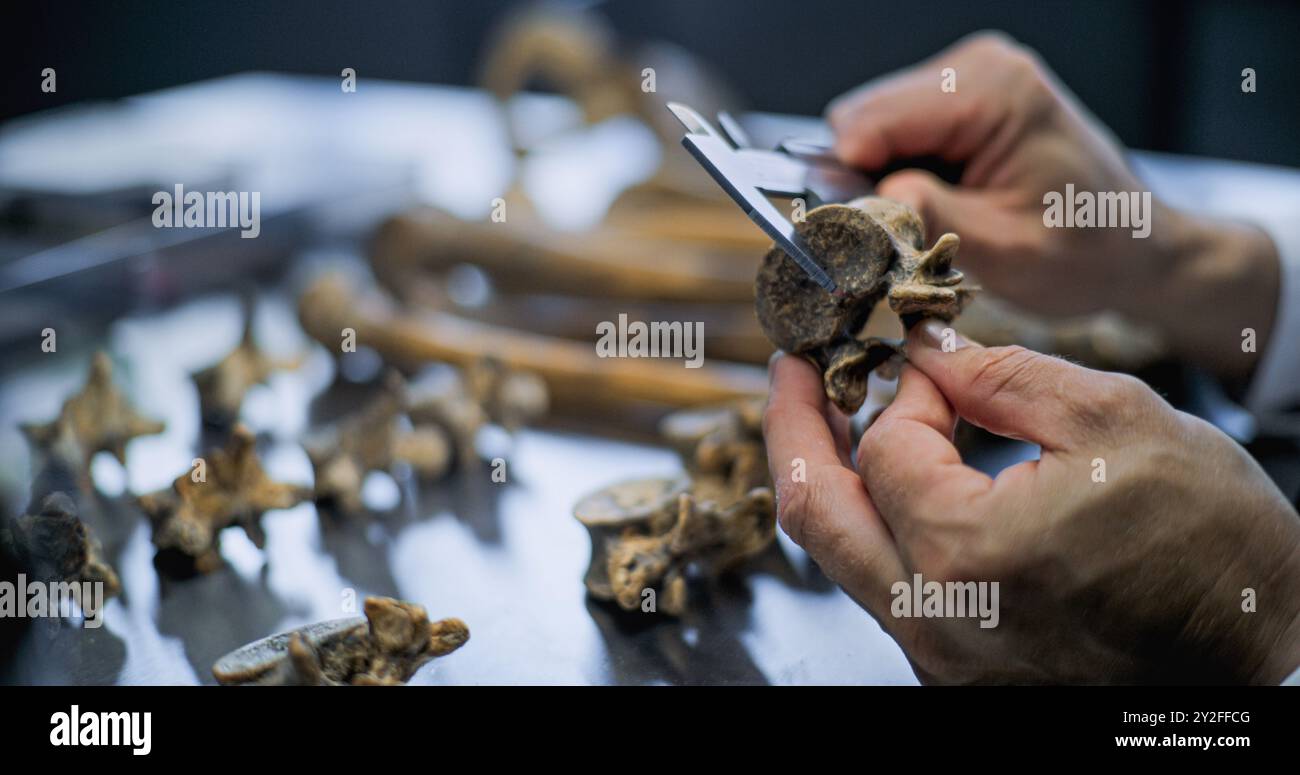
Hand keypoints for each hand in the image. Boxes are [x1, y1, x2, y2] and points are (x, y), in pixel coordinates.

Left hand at [763, 321, 1299, 682]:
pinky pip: (883, 587)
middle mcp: (935, 618)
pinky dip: (872, 523)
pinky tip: (888, 482)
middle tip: (792, 374)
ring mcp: (939, 654)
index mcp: (969, 552)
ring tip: (829, 418)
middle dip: (793, 429)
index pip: (886, 447)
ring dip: (826, 477)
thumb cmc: (1209, 541)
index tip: (931, 363)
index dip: (906, 389)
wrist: (1259, 644)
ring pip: (840, 555)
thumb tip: (927, 352)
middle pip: (812, 512)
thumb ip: (999, 374)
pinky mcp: (954, 668)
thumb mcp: (1111, 418)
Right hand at [827, 32, 1279, 377]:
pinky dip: (902, 169)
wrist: (1134, 246)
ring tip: (934, 215)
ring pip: (872, 124)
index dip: (848, 177)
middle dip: (868, 177)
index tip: (854, 228)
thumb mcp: (1006, 251)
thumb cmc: (1086, 251)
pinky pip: (896, 129)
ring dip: (885, 176)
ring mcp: (970, 76)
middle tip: (905, 230)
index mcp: (994, 92)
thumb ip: (932, 216)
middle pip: (863, 116)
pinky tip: (943, 197)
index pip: (873, 119)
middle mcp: (980, 66)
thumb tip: (862, 200)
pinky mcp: (963, 96)